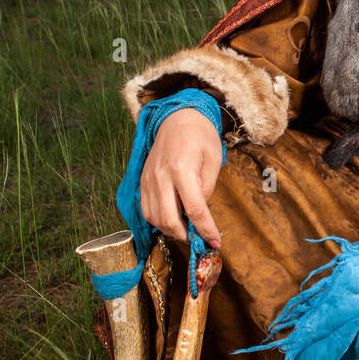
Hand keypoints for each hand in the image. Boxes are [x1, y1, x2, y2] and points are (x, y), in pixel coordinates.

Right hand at [139, 107, 223, 248]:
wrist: (176, 117)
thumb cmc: (200, 135)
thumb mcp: (213, 158)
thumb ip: (208, 187)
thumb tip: (201, 213)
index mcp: (182, 169)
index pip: (194, 209)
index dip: (205, 229)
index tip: (215, 242)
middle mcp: (161, 177)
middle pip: (169, 219)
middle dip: (186, 235)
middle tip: (200, 238)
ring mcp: (148, 179)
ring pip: (154, 218)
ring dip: (171, 230)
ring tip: (187, 230)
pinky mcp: (143, 181)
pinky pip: (146, 209)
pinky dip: (158, 221)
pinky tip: (172, 220)